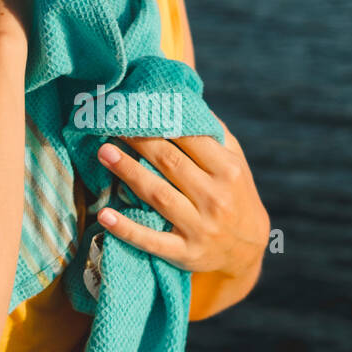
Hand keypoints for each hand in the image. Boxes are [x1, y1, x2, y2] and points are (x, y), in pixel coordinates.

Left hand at [95, 118, 269, 277]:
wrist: (247, 251)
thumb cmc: (235, 196)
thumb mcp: (236, 163)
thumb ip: (214, 134)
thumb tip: (184, 99)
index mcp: (228, 170)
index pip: (191, 139)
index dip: (161, 121)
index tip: (136, 107)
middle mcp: (215, 197)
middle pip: (170, 163)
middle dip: (139, 141)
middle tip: (111, 123)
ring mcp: (200, 227)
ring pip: (158, 195)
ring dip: (129, 172)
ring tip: (104, 152)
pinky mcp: (185, 253)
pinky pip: (152, 241)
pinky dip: (127, 229)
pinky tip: (104, 215)